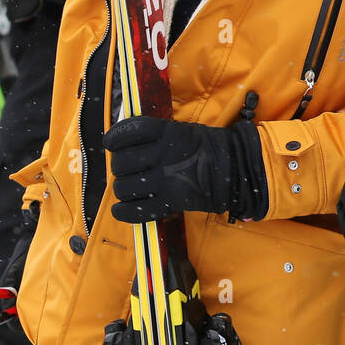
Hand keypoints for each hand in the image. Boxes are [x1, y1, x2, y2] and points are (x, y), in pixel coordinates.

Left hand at [104, 114, 265, 223]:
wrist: (234, 170)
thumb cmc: (209, 148)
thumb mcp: (184, 132)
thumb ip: (158, 136)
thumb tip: (128, 143)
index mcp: (167, 133)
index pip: (130, 132)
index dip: (115, 137)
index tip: (110, 143)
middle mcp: (163, 155)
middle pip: (122, 162)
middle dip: (118, 168)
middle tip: (125, 170)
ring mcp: (166, 179)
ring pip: (124, 187)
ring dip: (121, 190)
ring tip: (128, 189)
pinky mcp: (170, 202)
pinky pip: (137, 210)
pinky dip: (124, 213)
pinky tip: (121, 210)